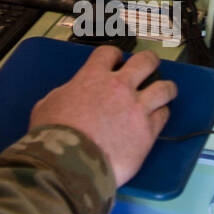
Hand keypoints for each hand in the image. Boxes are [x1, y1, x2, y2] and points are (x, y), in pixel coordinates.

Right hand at [28, 45, 176, 186]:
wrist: (71, 161)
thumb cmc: (55, 135)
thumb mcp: (48, 104)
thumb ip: (65, 94)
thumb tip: (69, 96)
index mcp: (92, 77)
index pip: (109, 53)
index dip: (114, 55)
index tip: (116, 60)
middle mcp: (119, 87)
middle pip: (145, 62)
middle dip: (149, 61)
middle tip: (149, 65)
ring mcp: (137, 108)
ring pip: (164, 88)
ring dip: (165, 87)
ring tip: (165, 90)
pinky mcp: (148, 131)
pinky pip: (164, 115)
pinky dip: (163, 113)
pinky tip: (159, 116)